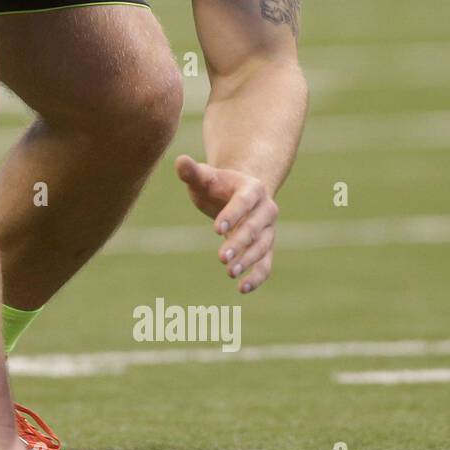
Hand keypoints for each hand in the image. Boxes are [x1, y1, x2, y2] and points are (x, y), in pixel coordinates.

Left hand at [174, 154, 278, 293]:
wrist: (238, 193)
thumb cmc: (216, 185)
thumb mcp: (204, 177)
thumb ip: (192, 172)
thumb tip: (180, 160)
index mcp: (252, 188)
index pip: (244, 202)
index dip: (232, 215)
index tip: (216, 229)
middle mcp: (266, 210)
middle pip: (254, 228)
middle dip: (239, 243)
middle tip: (221, 258)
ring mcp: (268, 230)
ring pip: (262, 248)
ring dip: (248, 261)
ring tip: (229, 272)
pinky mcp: (266, 247)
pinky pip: (266, 264)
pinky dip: (257, 276)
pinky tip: (242, 289)